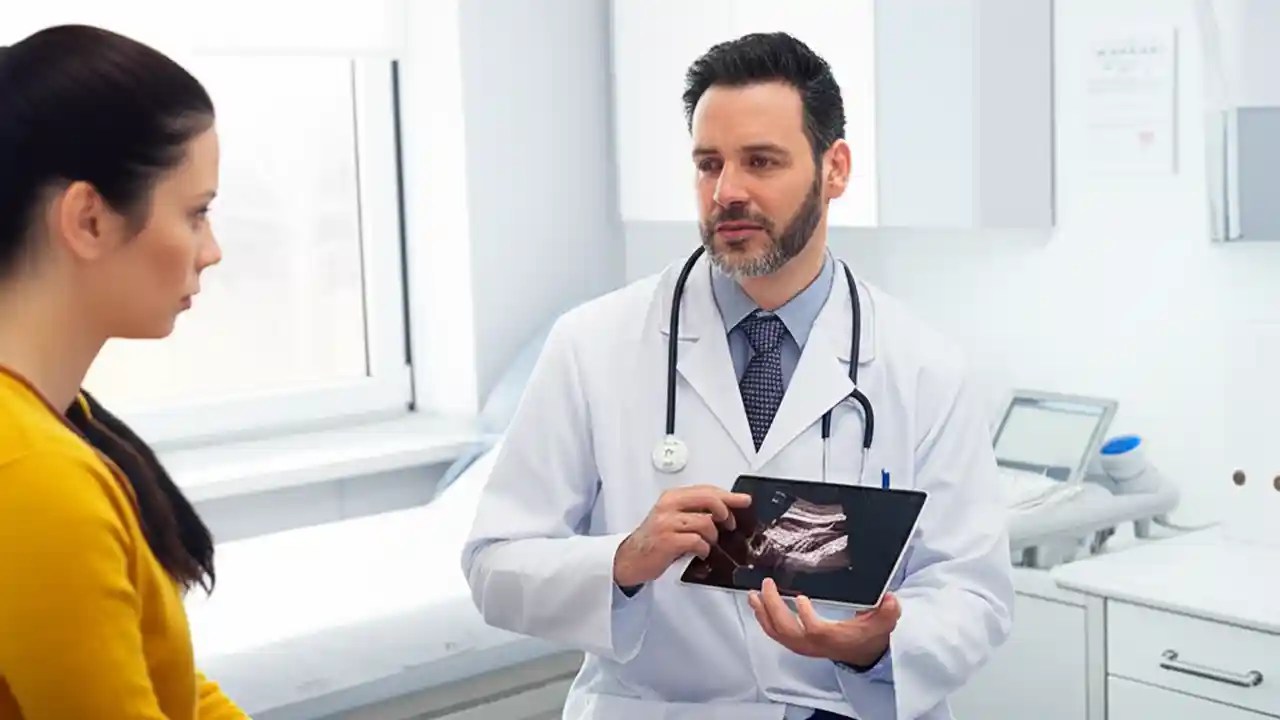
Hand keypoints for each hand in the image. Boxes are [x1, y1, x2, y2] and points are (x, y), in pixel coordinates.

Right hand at [613, 485, 751, 587]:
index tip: (744, 500)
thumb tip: (725, 509)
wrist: (630, 559)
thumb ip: (694, 510)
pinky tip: (701, 552)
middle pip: (708, 499)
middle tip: (730, 523)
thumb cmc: (654, 540)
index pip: (705, 490)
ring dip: (713, 536)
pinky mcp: (667, 541)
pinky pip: (697, 541)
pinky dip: (704, 549)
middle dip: (725, 511)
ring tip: (709, 543)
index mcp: (671, 497)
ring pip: (705, 522)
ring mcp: (667, 523)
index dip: (728, 495)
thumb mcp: (672, 518)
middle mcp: (668, 506)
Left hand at [748, 578, 900, 667]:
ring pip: (777, 633)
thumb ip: (888, 612)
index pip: (816, 630)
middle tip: (766, 586)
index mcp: (833, 637)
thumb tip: (890, 599)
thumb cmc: (868, 634)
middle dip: (774, 608)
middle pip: (788, 631)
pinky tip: (758, 606)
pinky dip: (764, 620)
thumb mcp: (883, 622)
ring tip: (753, 595)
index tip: (800, 597)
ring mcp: (803, 645)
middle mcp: (814, 644)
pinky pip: (776, 634)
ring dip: (763, 614)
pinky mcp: (797, 643)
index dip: (806, 617)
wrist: (862, 652)